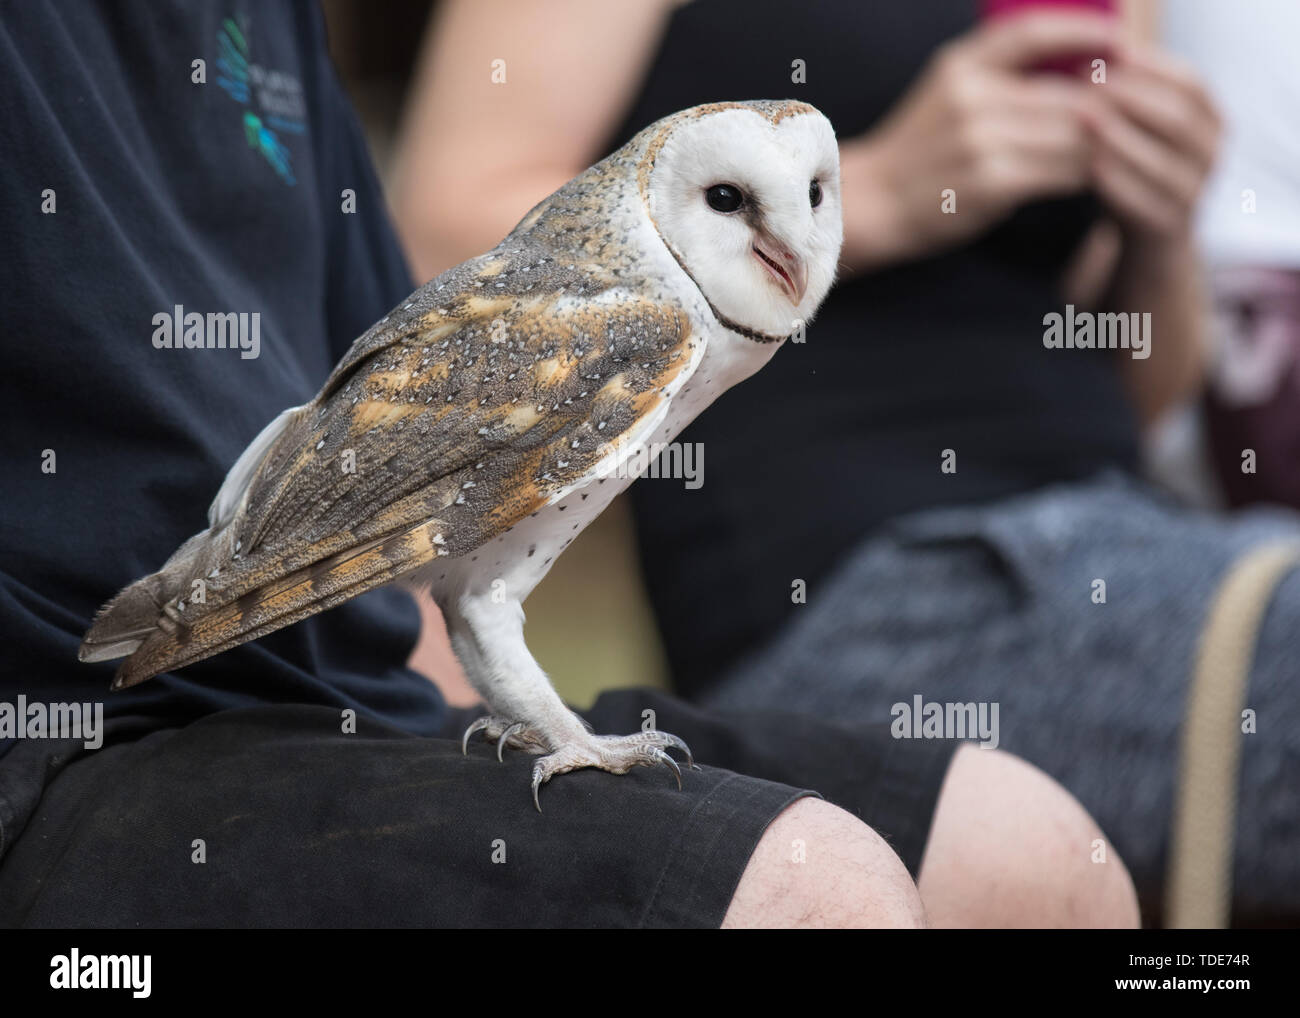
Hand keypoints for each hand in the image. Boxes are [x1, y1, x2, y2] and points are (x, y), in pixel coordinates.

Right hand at [841, 10, 1117, 270]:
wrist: (871, 204)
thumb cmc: (919, 153)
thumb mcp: (947, 94)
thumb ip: (999, 75)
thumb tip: (1079, 68)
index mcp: (961, 66)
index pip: (1034, 32)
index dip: (1084, 31)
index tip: (1119, 43)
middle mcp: (971, 96)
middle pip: (1067, 93)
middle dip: (1106, 105)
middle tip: (1135, 116)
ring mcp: (981, 140)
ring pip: (1070, 134)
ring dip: (1100, 145)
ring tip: (1119, 151)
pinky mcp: (992, 181)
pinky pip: (1059, 172)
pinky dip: (1082, 174)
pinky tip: (1092, 179)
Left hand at [1083, 43, 1221, 246]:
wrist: (1149, 240)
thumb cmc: (1136, 171)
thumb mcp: (1141, 131)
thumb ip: (1130, 101)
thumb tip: (1093, 61)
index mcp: (1212, 122)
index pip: (1192, 84)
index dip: (1154, 67)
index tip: (1114, 54)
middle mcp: (1211, 155)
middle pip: (1178, 117)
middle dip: (1131, 96)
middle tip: (1089, 84)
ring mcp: (1195, 193)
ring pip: (1162, 161)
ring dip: (1120, 136)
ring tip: (1083, 117)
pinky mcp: (1169, 226)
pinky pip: (1145, 202)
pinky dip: (1117, 182)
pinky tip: (1089, 165)